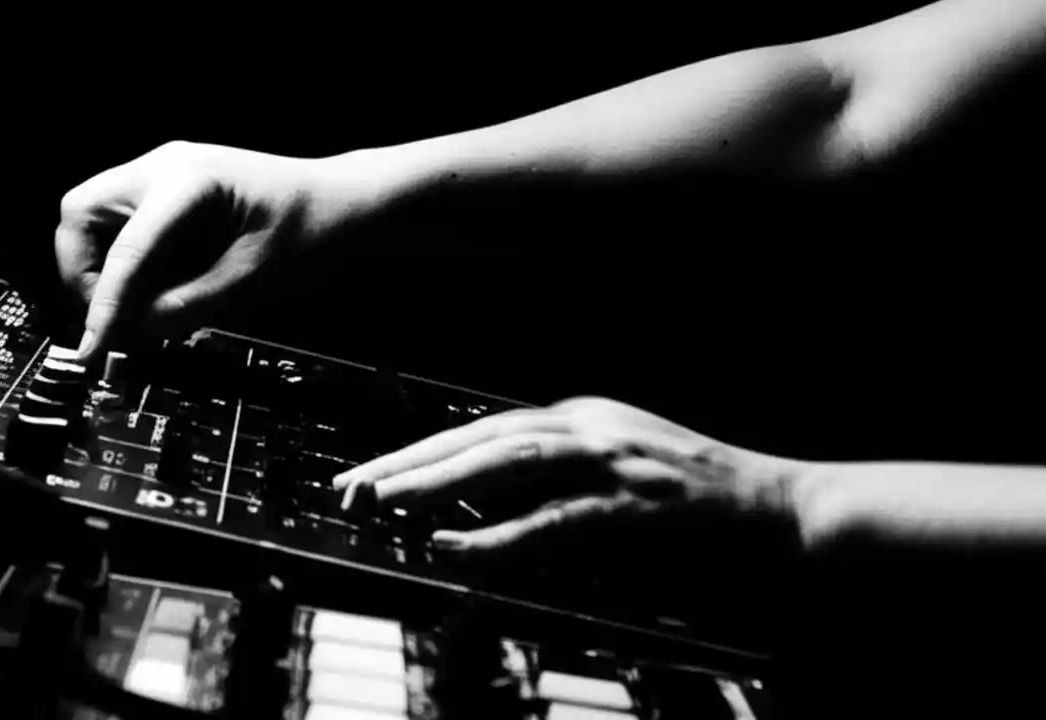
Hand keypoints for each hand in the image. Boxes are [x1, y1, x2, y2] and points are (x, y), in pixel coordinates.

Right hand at [56, 141, 366, 360]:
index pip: (125, 248)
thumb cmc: (309, 231)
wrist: (340, 202)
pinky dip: (122, 259)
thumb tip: (133, 330)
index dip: (104, 303)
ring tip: (137, 304)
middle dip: (83, 271)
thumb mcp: (251, 280)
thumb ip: (187, 307)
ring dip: (99, 266)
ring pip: (90, 217)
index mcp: (189, 181)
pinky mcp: (165, 190)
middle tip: (112, 316)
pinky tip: (157, 286)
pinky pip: (119, 223)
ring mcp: (161, 173)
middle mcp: (163, 167)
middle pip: (79, 213)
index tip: (94, 347)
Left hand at [332, 396, 812, 555]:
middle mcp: (592, 427)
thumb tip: (484, 511)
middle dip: (412, 462)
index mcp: (584, 418)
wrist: (790, 513)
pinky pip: (554, 522)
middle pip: (483, 437)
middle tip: (353, 486)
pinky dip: (500, 536)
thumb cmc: (703, 504)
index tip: (373, 473)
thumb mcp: (619, 474)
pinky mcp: (638, 508)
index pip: (486, 428)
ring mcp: (615, 463)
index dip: (425, 451)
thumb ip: (555, 485)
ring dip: (441, 484)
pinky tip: (457, 548)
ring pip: (509, 464)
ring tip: (385, 504)